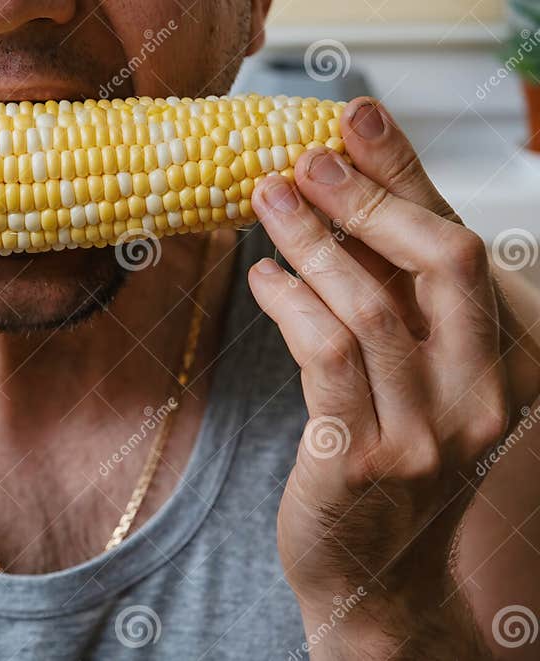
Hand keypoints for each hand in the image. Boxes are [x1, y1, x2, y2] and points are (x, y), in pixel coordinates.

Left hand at [248, 98, 530, 658]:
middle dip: (365, 198)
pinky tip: (263, 277)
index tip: (357, 118)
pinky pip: (326, 356)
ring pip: (370, 305)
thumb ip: (393, 302)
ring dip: (312, 241)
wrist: (368, 576)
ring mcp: (424, 435)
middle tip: (302, 161)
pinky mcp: (358, 459)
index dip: (408, 175)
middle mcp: (481, 398)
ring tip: (267, 201)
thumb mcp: (410, 379)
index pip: (461, 247)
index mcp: (504, 366)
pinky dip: (291, 302)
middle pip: (439, 263)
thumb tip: (347, 204)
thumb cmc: (381, 460)